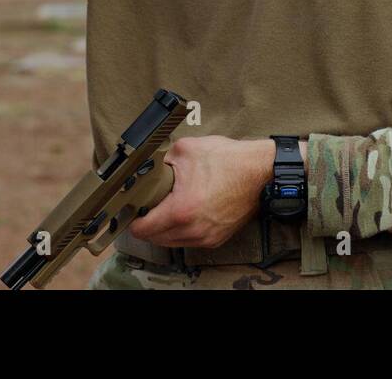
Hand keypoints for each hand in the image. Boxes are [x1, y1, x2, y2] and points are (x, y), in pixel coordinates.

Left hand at [128, 135, 286, 249]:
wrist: (260, 172)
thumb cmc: (228, 160)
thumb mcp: (185, 150)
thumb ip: (160, 162)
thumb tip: (145, 169)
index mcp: (181, 210)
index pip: (142, 229)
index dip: (131, 219)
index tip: (132, 209)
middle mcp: (193, 230)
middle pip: (154, 239)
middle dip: (147, 224)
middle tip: (147, 205)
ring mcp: (206, 237)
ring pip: (171, 242)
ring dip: (163, 229)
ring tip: (165, 208)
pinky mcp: (216, 239)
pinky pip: (188, 241)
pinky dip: (181, 231)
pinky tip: (183, 212)